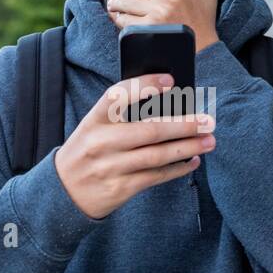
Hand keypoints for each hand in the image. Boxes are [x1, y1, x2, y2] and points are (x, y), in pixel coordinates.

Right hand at [54, 72, 216, 219]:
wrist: (62, 191)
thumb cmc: (88, 150)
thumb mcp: (94, 128)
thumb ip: (122, 116)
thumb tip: (170, 106)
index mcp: (94, 120)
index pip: (118, 96)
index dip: (145, 85)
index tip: (171, 81)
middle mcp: (101, 142)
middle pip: (149, 130)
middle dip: (184, 124)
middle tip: (208, 120)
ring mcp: (111, 167)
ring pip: (157, 155)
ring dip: (188, 147)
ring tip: (209, 140)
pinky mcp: (120, 189)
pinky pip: (156, 176)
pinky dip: (178, 168)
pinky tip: (192, 161)